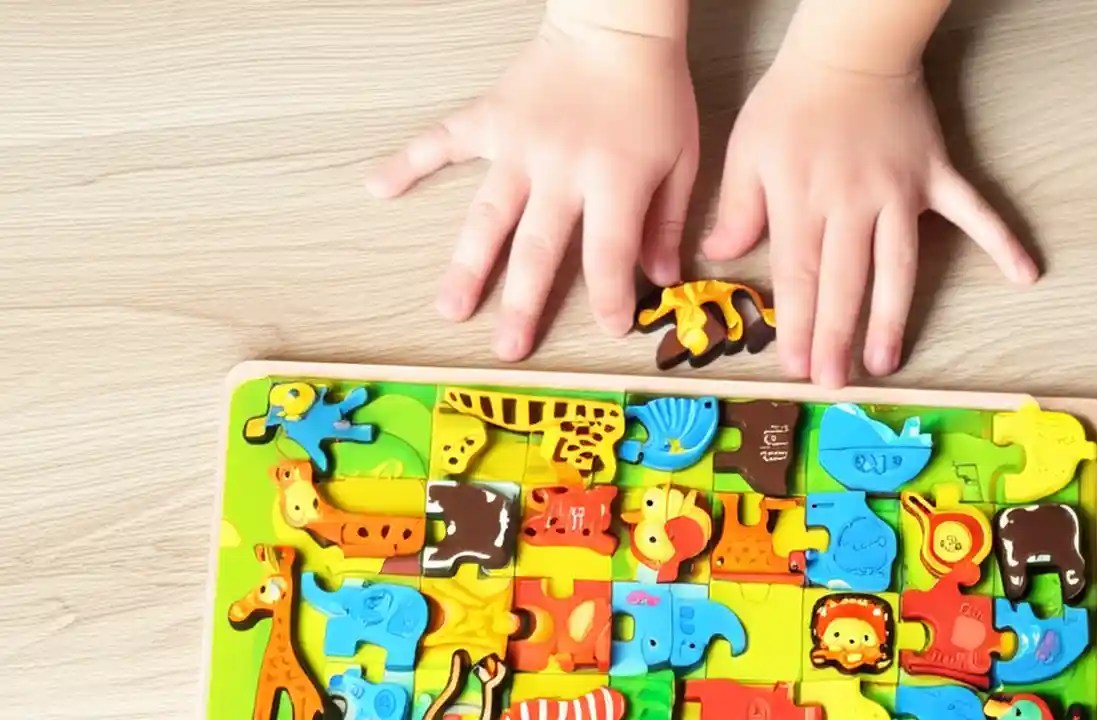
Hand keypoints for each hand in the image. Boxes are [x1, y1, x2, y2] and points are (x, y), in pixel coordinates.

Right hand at [367, 11, 697, 360]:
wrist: (616, 25)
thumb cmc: (656, 93)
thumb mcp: (682, 158)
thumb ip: (666, 221)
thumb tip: (661, 279)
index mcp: (615, 180)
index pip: (609, 254)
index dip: (611, 298)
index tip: (610, 330)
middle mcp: (561, 170)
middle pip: (537, 248)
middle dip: (521, 303)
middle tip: (504, 349)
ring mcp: (519, 146)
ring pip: (487, 215)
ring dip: (466, 264)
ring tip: (447, 308)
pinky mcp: (491, 120)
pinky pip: (443, 141)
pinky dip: (408, 162)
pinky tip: (375, 186)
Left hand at [703, 51, 1037, 384]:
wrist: (848, 52)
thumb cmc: (791, 102)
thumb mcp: (746, 152)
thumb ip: (735, 209)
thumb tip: (720, 256)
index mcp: (803, 202)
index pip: (799, 276)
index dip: (798, 326)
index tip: (796, 368)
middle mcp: (852, 205)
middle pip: (845, 283)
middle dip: (838, 337)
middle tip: (835, 383)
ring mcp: (899, 192)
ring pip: (897, 266)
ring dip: (892, 317)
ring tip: (887, 361)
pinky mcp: (934, 175)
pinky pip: (974, 211)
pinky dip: (1001, 240)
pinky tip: (1025, 274)